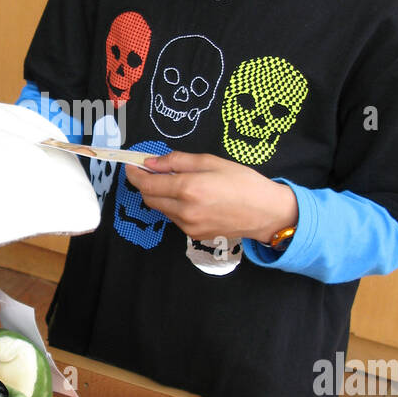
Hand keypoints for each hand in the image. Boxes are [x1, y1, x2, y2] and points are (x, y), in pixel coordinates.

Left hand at [124, 151, 297, 244]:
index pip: (147, 184)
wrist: (266, 213)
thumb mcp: (211, 161)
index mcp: (188, 189)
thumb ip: (177, 161)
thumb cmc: (243, 182)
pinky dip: (174, 206)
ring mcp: (188, 226)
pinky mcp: (194, 235)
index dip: (135, 174)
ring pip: (161, 209)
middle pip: (149, 198)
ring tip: (179, 182)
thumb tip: (151, 162)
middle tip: (153, 171)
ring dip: (161, 195)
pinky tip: (191, 198)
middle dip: (146, 184)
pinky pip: (175, 218)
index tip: (131, 166)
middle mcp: (184, 211)